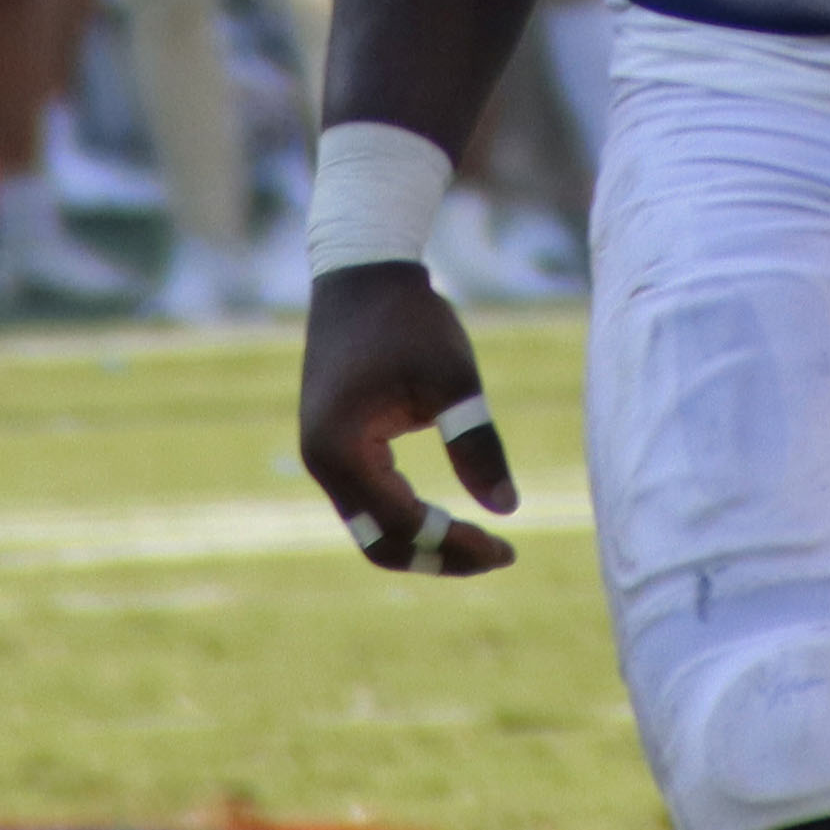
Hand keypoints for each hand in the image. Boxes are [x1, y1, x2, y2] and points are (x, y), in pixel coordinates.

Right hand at [296, 262, 519, 573]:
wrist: (362, 272)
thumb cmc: (408, 320)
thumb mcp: (452, 378)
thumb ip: (477, 443)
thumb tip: (507, 509)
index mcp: (342, 450)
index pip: (404, 524)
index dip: (455, 544)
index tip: (507, 546)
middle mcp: (321, 462)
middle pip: (380, 542)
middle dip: (439, 557)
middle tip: (500, 556)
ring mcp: (322, 455)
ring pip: (371, 528)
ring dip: (423, 542)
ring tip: (482, 544)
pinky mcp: (332, 444)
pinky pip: (368, 502)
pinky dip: (407, 518)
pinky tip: (447, 516)